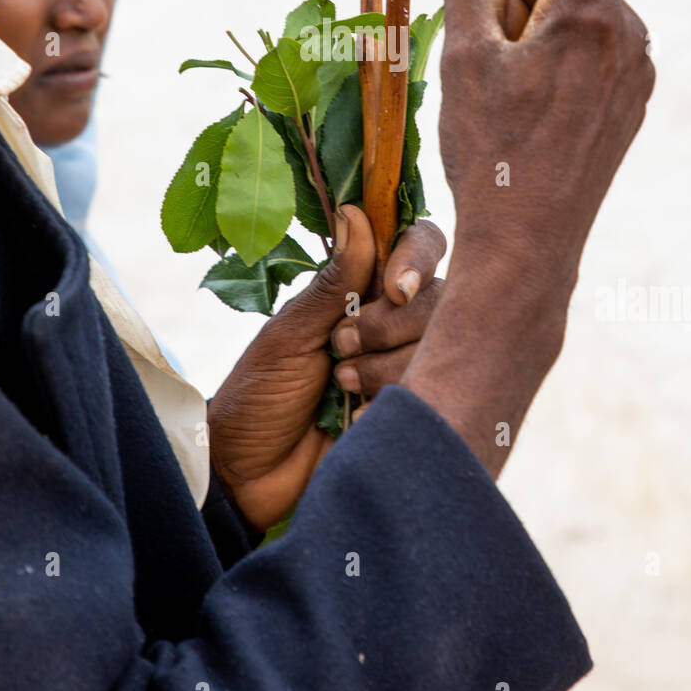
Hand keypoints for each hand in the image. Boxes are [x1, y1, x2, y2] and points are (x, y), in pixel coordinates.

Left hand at [207, 208, 445, 532]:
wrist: (250, 478)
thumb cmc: (259, 397)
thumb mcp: (290, 335)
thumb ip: (334, 283)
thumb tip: (356, 212)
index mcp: (362, 290)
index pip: (416, 246)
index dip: (416, 258)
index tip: (396, 288)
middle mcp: (394, 322)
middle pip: (437, 297)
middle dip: (389, 325)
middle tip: (340, 348)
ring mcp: (408, 365)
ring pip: (440, 345)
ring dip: (385, 367)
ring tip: (341, 386)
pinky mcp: (415, 409)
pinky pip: (435, 391)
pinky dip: (393, 399)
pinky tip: (359, 415)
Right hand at [439, 0, 654, 304]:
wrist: (530, 249)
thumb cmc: (489, 154)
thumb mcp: (461, 59)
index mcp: (590, 10)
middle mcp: (627, 29)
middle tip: (487, 56)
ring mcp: (636, 64)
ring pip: (569, 3)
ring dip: (528, 27)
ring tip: (507, 95)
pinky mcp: (633, 92)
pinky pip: (586, 41)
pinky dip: (551, 54)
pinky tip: (531, 110)